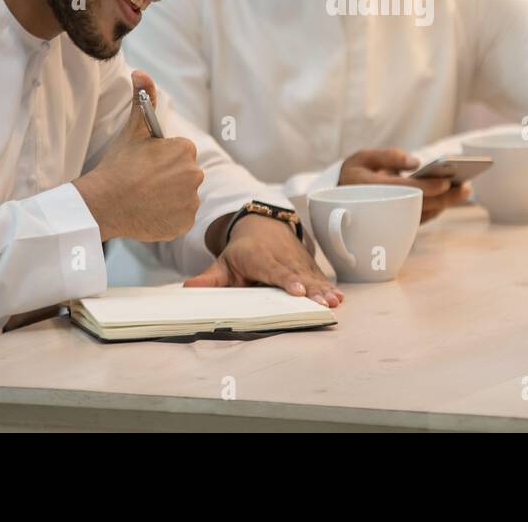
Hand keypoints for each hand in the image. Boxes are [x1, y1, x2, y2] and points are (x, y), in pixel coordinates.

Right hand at [74, 71, 204, 241]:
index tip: (144, 166)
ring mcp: (191, 201)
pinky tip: (149, 212)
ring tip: (145, 198)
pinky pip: (180, 217)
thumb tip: (140, 72)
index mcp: (186, 150)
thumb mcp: (132, 128)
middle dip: (167, 178)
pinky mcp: (185, 223)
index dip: (161, 160)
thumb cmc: (118, 164)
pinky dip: (168, 217)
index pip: (179, 154)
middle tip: (143, 182)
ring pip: (183, 196)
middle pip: (183, 175)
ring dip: (168, 197)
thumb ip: (142, 99)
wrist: (104, 203)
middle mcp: (195, 175)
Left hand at [185, 213, 343, 307]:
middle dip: (311, 290)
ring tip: (334, 301)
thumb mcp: (223, 262)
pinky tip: (339, 297)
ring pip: (312, 276)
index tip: (296, 290)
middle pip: (298, 275)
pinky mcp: (308, 265)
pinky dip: (329, 286)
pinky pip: (319, 276)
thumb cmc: (242, 251)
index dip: (286, 280)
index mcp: (259, 257)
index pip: (274, 270)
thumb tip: (188, 289)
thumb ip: (209, 278)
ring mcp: (297, 261)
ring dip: (323, 289)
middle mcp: (281, 257)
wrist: (264, 225)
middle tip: (323, 302)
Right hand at [338, 147, 472, 222]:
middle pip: (419, 205)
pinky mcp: (395, 224)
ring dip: (445, 205)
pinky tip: (451, 198)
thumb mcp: (362, 157)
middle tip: (466, 188)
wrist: (337, 202)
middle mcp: (380, 207)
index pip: (403, 189)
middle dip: (445, 198)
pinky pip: (419, 219)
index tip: (445, 180)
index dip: (426, 186)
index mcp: (369, 188)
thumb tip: (416, 161)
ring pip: (422, 215)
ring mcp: (388, 219)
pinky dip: (437, 209)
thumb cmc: (353, 174)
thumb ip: (388, 155)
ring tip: (464, 190)